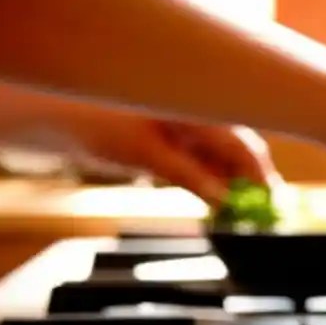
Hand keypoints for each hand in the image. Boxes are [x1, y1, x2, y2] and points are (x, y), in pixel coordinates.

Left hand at [52, 108, 282, 202]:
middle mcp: (196, 114)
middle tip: (253, 216)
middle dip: (247, 184)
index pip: (243, 144)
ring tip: (230, 215)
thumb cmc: (98, 123)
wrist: (56, 117)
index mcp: (197, 107)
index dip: (260, 176)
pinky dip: (205, 182)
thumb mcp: (146, 154)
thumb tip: (223, 200)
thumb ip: (189, 175)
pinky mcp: (172, 141)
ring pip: (220, 160)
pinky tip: (207, 202)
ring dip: (227, 186)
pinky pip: (200, 163)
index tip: (269, 205)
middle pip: (238, 151)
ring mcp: (185, 127)